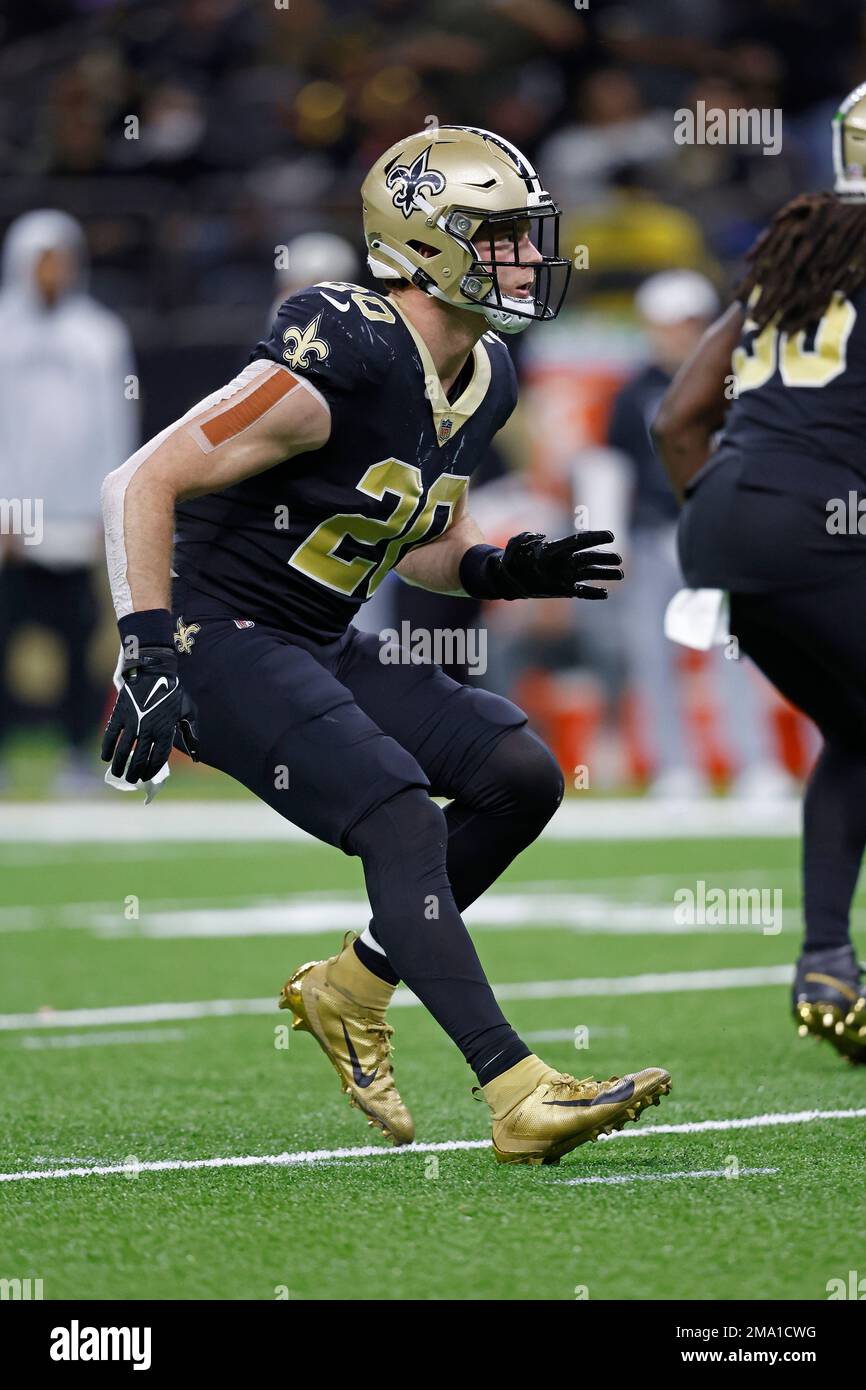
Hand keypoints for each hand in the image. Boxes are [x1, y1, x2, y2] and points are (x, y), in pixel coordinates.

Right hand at [101, 645, 197, 782]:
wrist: (154, 669)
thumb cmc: (173, 691)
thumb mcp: (188, 711)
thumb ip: (191, 734)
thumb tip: (196, 756)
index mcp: (166, 730)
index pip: (158, 758)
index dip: (151, 770)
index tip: (145, 776)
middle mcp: (149, 728)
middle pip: (140, 758)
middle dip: (134, 773)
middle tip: (131, 779)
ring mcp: (133, 721)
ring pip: (124, 750)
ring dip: (119, 765)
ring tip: (117, 773)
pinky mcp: (120, 713)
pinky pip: (111, 735)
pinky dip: (107, 748)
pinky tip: (105, 757)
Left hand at [496, 530, 622, 599]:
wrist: (511, 578)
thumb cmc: (512, 560)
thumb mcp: (512, 547)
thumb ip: (521, 540)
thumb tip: (540, 537)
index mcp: (556, 550)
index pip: (578, 541)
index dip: (594, 538)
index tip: (611, 536)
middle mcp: (565, 561)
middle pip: (588, 558)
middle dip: (603, 558)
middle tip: (619, 558)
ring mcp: (567, 575)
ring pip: (590, 573)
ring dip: (605, 574)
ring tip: (620, 574)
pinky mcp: (565, 589)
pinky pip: (582, 592)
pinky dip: (593, 593)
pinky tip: (605, 594)